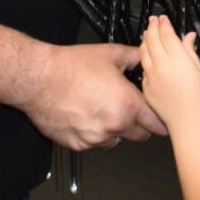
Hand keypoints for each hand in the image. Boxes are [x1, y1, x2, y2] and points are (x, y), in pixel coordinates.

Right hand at [21, 43, 166, 150]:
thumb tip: (146, 58)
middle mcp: (114, 125)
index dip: (160, 119)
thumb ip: (135, 57)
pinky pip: (95, 144)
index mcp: (127, 105)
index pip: (157, 123)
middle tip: (132, 111)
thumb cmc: (69, 67)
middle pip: (141, 136)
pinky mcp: (79, 145)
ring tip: (104, 110)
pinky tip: (87, 116)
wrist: (39, 78)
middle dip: (140, 125)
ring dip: (116, 130)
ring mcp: (96, 138)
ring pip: (117, 141)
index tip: (159, 118)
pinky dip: (95, 134)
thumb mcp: (110, 54)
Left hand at [139, 16, 199, 133]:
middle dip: (152, 27)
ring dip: (145, 40)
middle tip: (153, 20)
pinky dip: (144, 58)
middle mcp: (161, 65)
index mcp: (177, 58)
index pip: (166, 33)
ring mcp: (152, 77)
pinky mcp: (146, 88)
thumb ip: (191, 51)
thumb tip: (189, 38)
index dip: (164, 23)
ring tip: (147, 34)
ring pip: (143, 52)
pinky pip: (143, 69)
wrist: (190, 123)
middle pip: (152, 39)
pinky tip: (147, 57)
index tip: (163, 18)